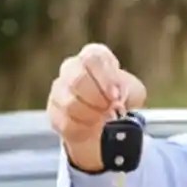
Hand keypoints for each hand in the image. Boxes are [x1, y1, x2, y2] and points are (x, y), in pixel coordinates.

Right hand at [47, 43, 146, 171]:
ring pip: (68, 102)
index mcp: (94, 58)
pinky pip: (64, 122)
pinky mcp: (54, 112)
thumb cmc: (119, 99)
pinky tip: (92, 128)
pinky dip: (82, 129)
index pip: (94, 57)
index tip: (115, 95)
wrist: (106, 122)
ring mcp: (59, 90)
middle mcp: (72, 69)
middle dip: (96, 98)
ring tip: (103, 120)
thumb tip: (117, 99)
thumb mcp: (133, 91)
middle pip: (77, 77)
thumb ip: (129, 90)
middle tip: (110, 109)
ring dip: (91, 115)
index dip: (105, 77)